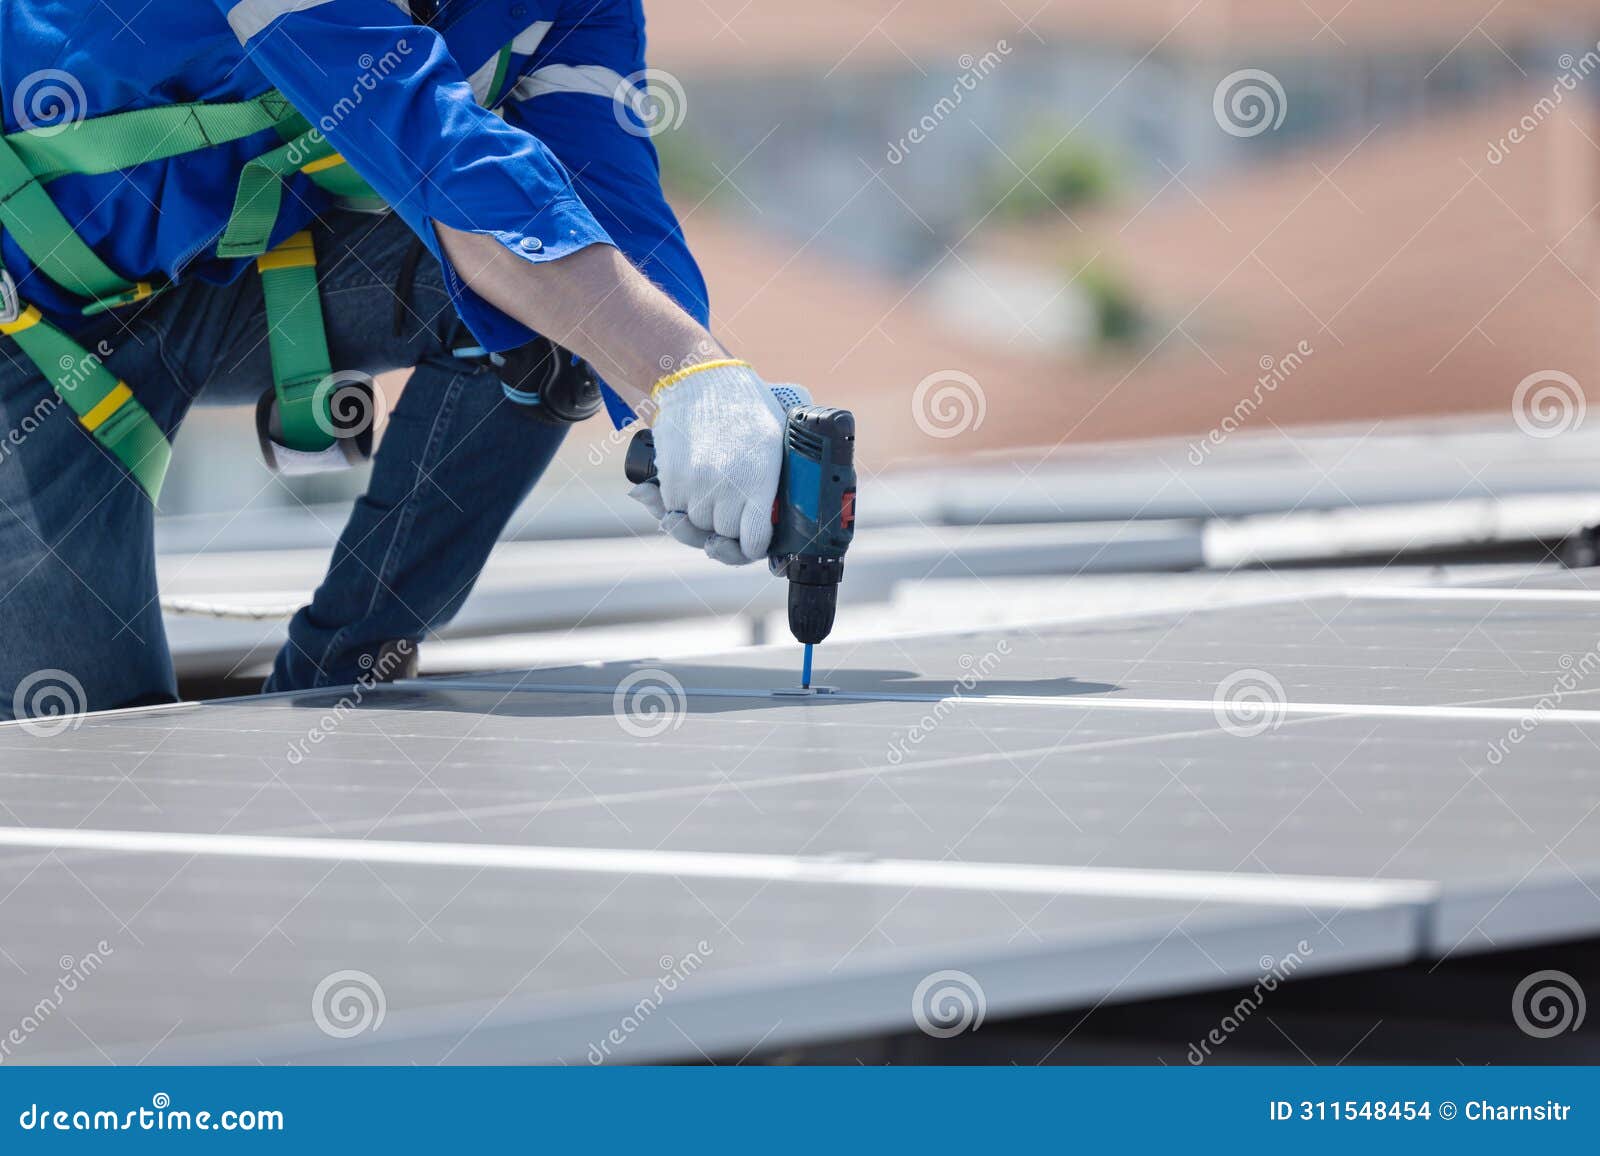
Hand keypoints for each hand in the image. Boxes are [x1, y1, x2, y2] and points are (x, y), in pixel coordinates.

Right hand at [628, 362, 795, 564]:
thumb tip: (780, 517)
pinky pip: (671, 509)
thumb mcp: (777, 441)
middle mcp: (728, 487)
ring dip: (698, 516)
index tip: (749, 539)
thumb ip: (779, 483)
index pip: (754, 542)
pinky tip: (689, 484)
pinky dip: (676, 503)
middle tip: (726, 508)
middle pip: (721, 538)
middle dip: (723, 530)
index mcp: (761, 480)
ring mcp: (697, 484)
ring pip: (694, 526)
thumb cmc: (746, 409)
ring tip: (708, 490)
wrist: (702, 381)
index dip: (752, 546)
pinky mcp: (671, 478)